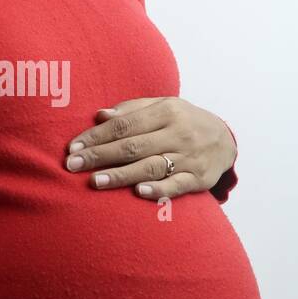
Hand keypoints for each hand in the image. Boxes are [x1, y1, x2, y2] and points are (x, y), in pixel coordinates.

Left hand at [63, 96, 236, 199]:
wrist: (225, 139)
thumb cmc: (184, 121)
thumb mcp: (163, 106)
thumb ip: (131, 110)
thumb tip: (100, 115)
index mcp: (167, 111)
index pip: (124, 124)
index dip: (96, 136)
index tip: (73, 147)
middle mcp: (178, 133)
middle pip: (133, 146)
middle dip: (99, 156)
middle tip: (72, 165)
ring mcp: (189, 157)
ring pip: (150, 166)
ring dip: (121, 175)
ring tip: (95, 181)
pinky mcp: (199, 178)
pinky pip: (177, 186)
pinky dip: (159, 190)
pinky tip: (139, 192)